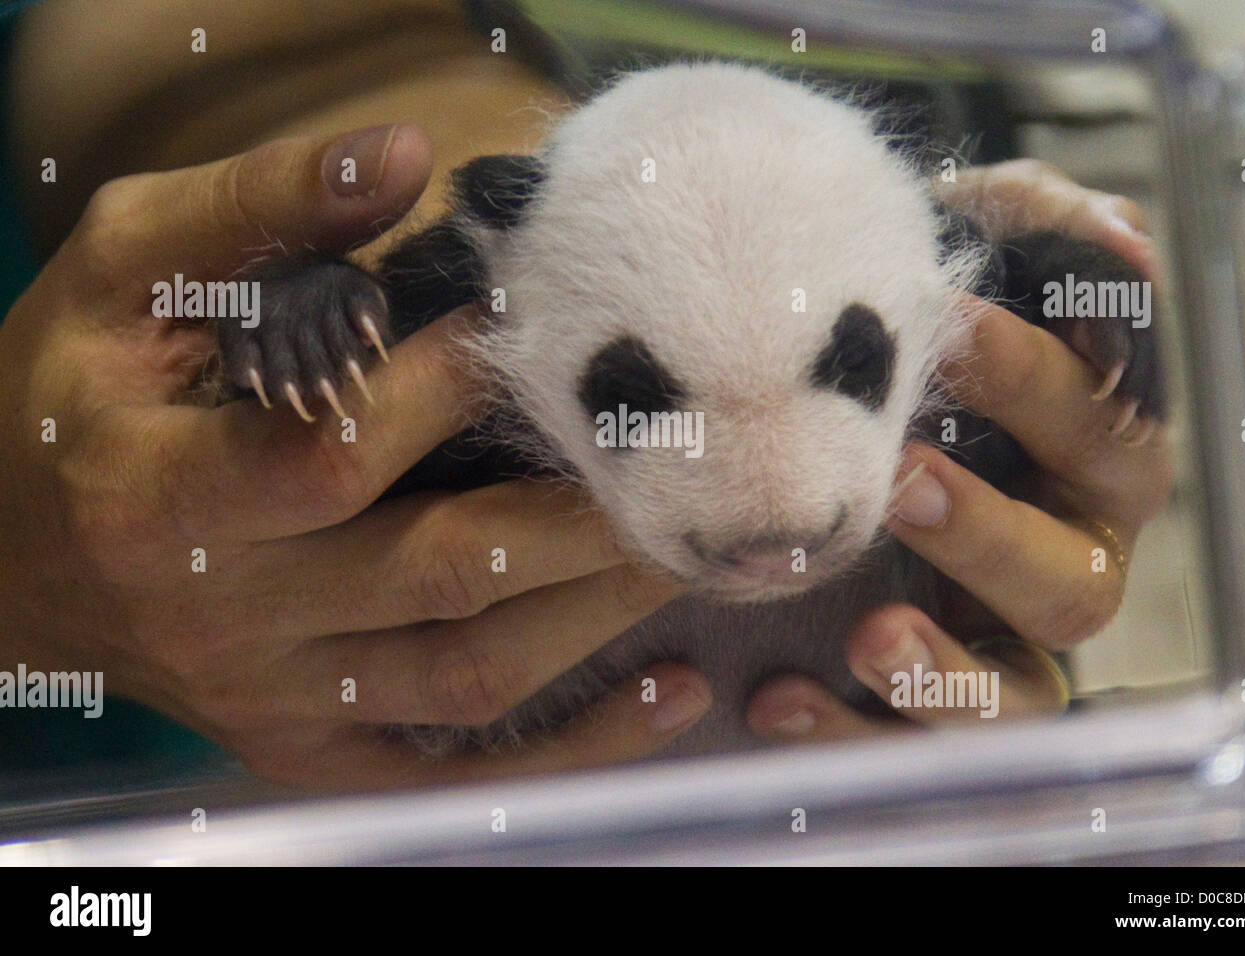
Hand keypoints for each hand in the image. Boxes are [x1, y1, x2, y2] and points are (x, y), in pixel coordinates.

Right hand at [0, 126, 708, 788]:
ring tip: (693, 550)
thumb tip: (402, 155)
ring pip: (466, 674)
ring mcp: (273, 695)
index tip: (549, 336)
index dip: (455, 391)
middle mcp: (224, 612)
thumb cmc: (71, 395)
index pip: (338, 448)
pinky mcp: (307, 745)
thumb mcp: (122, 273)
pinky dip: (569, 746)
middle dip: (579, 516)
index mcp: (167, 489)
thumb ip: (254, 208)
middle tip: (683, 464)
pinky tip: (667, 695)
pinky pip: (450, 771)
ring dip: (598, 616)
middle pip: (438, 572)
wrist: (7, 554)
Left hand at [747, 160, 1173, 740]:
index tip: (947, 326)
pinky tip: (779, 696)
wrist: (806, 439)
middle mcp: (1068, 557)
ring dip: (947, 666)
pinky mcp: (942, 710)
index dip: (1038, 379)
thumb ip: (1033, 230)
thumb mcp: (959, 266)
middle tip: (901, 476)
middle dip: (990, 529)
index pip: (1102, 424)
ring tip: (869, 632)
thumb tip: (1116, 235)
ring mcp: (1009, 645)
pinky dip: (853, 728)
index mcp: (1086, 456)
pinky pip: (920, 748)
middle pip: (1075, 574)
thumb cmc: (903, 343)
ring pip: (1023, 686)